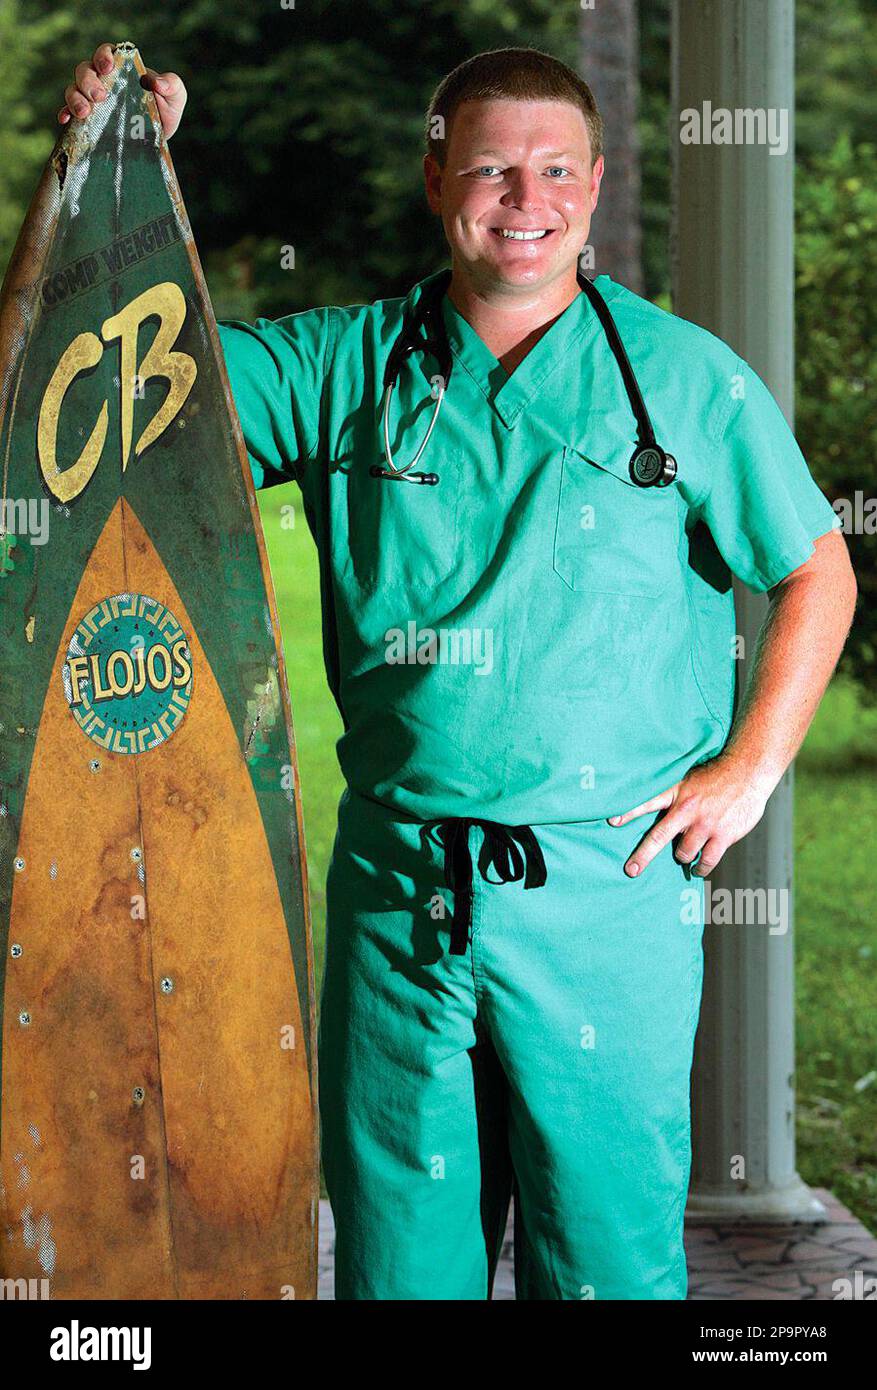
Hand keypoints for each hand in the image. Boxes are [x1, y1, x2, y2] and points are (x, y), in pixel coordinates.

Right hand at [58, 43, 186, 139]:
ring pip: (73, 89)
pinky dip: (65, 113)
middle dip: (88, 81)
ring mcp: (91, 99)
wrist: (157, 140)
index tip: (107, 67)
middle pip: (85, 70)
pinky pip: (69, 112)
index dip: (103, 56)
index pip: (105, 53)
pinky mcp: (87, 119)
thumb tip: (158, 82)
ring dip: (75, 98)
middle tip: (100, 97)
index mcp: (120, 69)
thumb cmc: (165, 112)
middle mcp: (102, 80)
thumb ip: (172, 85)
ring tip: (85, 112)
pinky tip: (66, 120)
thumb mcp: (175, 98)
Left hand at [607, 755, 775, 878]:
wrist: (748, 771)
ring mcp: (705, 824)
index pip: (647, 801)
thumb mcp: (689, 778)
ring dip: (682, 857)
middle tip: (630, 871)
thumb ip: (675, 795)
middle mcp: (688, 810)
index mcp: (677, 793)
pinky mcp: (723, 835)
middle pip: (659, 837)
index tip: (611, 821)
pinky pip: (707, 860)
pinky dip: (700, 867)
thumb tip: (658, 812)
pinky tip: (697, 869)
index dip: (628, 812)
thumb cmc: (717, 775)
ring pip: (684, 853)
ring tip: (682, 857)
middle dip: (643, 856)